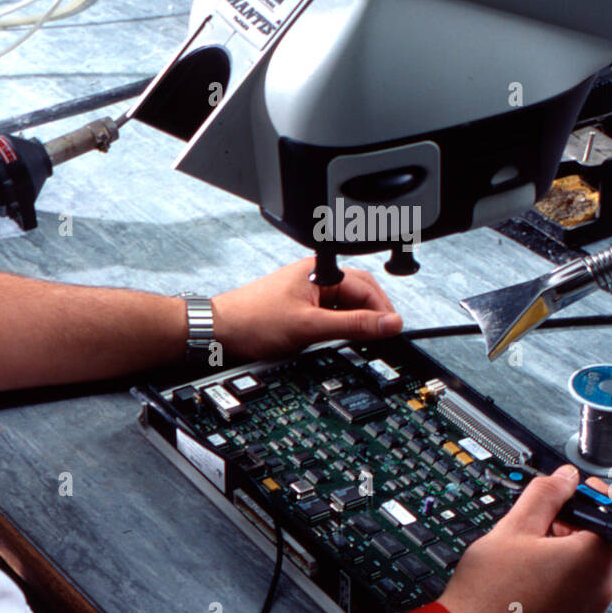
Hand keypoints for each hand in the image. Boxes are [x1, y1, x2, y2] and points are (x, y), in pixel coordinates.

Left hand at [211, 258, 402, 361]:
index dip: (383, 310)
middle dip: (374, 314)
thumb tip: (387, 324)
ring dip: (357, 323)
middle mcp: (314, 277)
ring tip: (361, 341)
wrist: (217, 333)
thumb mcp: (309, 326)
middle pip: (360, 294)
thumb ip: (352, 325)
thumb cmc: (251, 321)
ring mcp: (307, 293)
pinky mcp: (300, 308)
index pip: (366, 287)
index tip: (394, 331)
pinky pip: (330, 316)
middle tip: (384, 338)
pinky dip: (340, 328)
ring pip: (345, 306)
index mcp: (319, 270)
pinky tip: (338, 341)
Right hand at [439, 464, 611, 612]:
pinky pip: (578, 598)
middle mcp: (599, 593)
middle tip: (541, 522)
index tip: (575, 492)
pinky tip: (530, 579)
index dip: (594, 498)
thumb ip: (546, 495)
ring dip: (567, 555)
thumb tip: (565, 478)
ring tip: (529, 554)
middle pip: (601, 545)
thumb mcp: (513, 528)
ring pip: (589, 572)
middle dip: (575, 527)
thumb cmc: (487, 592)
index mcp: (591, 562)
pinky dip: (563, 583)